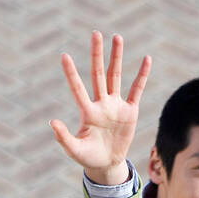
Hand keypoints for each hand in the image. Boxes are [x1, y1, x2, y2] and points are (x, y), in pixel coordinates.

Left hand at [49, 32, 151, 182]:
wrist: (107, 164)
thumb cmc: (88, 157)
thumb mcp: (74, 150)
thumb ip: (64, 137)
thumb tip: (52, 122)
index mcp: (87, 112)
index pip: (77, 88)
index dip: (71, 73)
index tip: (64, 55)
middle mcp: (101, 104)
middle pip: (98, 74)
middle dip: (97, 54)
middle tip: (95, 33)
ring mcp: (115, 106)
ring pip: (115, 76)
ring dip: (116, 57)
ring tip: (116, 37)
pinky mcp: (130, 111)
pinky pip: (136, 89)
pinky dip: (142, 75)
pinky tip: (146, 59)